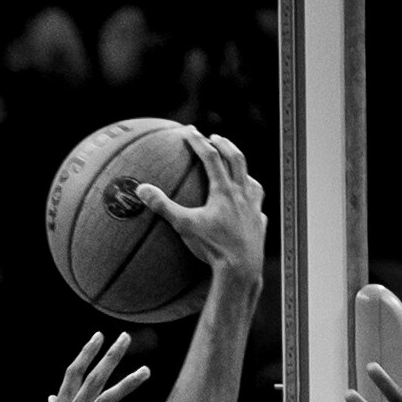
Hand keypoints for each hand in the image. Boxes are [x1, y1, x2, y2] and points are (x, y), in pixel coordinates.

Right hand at [131, 128, 266, 291]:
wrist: (241, 270)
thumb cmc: (213, 248)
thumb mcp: (184, 226)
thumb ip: (163, 207)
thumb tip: (142, 190)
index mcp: (223, 190)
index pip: (210, 156)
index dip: (198, 141)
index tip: (189, 131)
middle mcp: (242, 193)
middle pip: (236, 159)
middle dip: (224, 145)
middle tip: (215, 138)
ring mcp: (254, 207)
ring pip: (251, 179)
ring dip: (241, 169)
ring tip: (235, 167)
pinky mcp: (259, 223)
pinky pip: (258, 205)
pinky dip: (252, 198)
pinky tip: (249, 203)